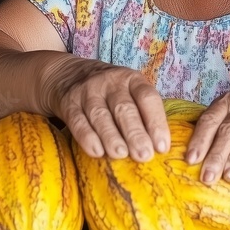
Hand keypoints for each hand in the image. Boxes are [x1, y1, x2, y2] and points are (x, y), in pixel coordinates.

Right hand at [47, 58, 168, 161]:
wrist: (67, 74)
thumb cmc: (110, 91)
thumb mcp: (129, 91)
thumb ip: (143, 113)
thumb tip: (160, 148)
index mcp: (132, 80)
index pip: (148, 98)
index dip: (156, 122)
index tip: (162, 146)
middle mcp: (111, 83)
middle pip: (125, 108)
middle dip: (135, 133)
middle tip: (144, 156)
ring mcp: (88, 92)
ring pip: (101, 116)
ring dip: (112, 137)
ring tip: (121, 154)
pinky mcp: (69, 103)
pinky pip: (78, 121)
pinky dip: (87, 137)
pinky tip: (96, 151)